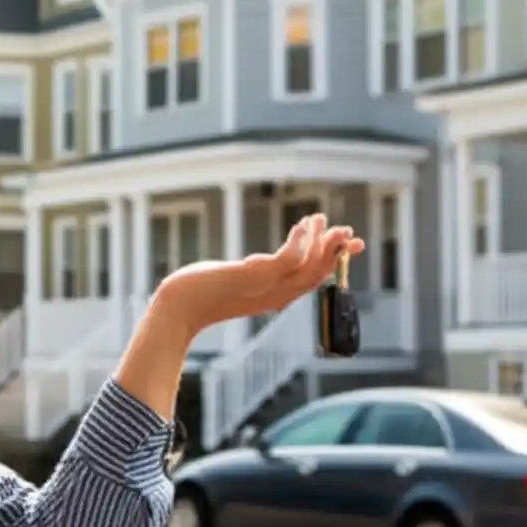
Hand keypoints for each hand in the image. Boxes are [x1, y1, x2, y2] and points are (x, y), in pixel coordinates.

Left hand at [150, 213, 363, 340]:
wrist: (177, 306)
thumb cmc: (199, 294)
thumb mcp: (234, 282)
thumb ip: (251, 276)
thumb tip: (257, 265)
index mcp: (273, 298)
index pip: (311, 281)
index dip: (332, 263)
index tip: (346, 246)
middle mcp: (275, 296)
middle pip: (318, 275)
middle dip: (336, 252)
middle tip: (350, 233)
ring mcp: (266, 288)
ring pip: (308, 267)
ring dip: (322, 242)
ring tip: (321, 219)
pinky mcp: (253, 276)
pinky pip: (288, 259)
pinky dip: (301, 242)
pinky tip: (302, 225)